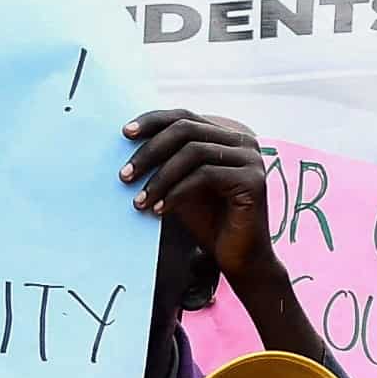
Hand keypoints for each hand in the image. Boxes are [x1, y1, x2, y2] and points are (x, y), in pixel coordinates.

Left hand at [120, 110, 273, 279]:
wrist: (239, 260)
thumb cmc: (209, 223)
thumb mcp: (180, 186)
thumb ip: (166, 163)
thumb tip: (129, 143)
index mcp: (226, 137)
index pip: (184, 117)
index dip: (153, 121)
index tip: (124, 134)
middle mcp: (243, 142)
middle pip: (186, 130)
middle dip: (150, 151)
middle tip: (125, 175)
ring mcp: (250, 159)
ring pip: (193, 152)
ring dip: (160, 177)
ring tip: (139, 200)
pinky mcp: (252, 181)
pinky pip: (205, 175)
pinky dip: (176, 192)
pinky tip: (160, 210)